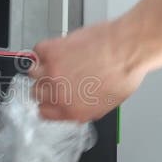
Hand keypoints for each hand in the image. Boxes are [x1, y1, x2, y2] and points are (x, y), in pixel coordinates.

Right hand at [30, 20, 150, 121]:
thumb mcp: (108, 103)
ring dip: (43, 66)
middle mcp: (60, 94)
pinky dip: (44, 49)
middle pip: (37, 93)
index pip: (45, 113)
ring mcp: (53, 72)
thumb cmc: (126, 72)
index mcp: (73, 110)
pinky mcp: (51, 51)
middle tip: (57, 75)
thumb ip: (85, 108)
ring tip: (57, 61)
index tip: (49, 97)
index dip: (48, 103)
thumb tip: (76, 105)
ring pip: (33, 72)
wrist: (129, 48)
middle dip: (46, 85)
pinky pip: (37, 51)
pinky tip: (58, 48)